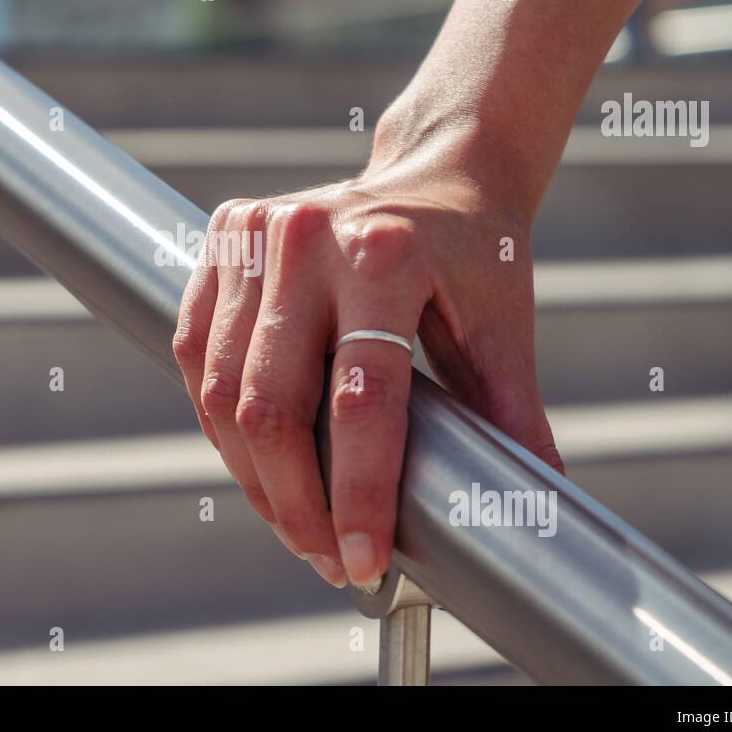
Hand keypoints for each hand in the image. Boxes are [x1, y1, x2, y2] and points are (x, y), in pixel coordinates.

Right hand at [172, 114, 561, 589]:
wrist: (434, 169)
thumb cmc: (473, 252)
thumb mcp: (503, 325)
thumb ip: (511, 412)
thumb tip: (538, 504)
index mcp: (385, 256)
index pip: (361, 400)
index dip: (359, 494)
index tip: (364, 562)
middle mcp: (307, 240)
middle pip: (274, 404)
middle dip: (295, 504)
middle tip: (326, 560)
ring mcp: (254, 235)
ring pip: (221, 389)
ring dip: (251, 475)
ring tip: (293, 525)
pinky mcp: (222, 238)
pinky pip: (193, 351)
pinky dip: (215, 419)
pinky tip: (251, 461)